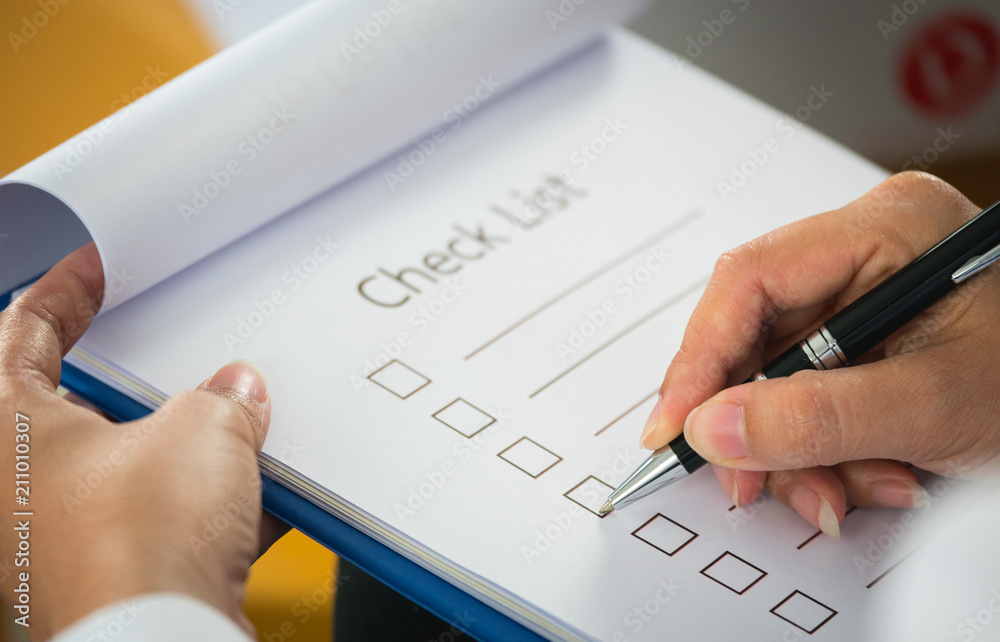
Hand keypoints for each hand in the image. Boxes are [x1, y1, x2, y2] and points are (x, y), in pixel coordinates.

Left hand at [0, 243, 279, 637]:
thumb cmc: (141, 543)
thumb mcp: (201, 430)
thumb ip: (224, 397)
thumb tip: (238, 394)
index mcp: (6, 429)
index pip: (22, 330)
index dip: (64, 288)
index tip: (94, 265)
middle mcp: (19, 486)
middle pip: (76, 402)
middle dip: (140, 375)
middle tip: (178, 345)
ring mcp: (63, 536)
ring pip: (128, 464)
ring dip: (184, 444)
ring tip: (240, 422)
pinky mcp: (113, 576)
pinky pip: (161, 519)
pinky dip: (205, 503)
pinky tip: (260, 493)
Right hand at [640, 172, 997, 536]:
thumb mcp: (936, 405)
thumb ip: (820, 416)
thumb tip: (714, 426)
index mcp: (886, 226)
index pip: (751, 280)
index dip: (701, 357)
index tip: (678, 426)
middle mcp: (863, 251)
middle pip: (758, 333)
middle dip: (758, 420)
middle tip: (753, 482)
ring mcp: (862, 293)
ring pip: (778, 374)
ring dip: (798, 448)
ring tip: (842, 492)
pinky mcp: (864, 337)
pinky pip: (808, 391)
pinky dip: (825, 447)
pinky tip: (873, 473)